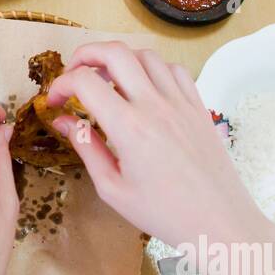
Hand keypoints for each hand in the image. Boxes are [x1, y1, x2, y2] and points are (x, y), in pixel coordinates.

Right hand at [47, 41, 274, 250]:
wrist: (220, 222)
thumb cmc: (164, 213)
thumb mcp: (113, 188)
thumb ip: (86, 148)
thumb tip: (64, 121)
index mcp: (129, 128)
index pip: (85, 82)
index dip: (61, 85)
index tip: (54, 101)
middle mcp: (155, 106)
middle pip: (115, 52)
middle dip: (86, 54)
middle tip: (73, 74)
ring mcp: (180, 102)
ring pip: (145, 55)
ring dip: (120, 59)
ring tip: (107, 79)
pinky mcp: (198, 107)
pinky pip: (174, 70)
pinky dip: (152, 68)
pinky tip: (144, 87)